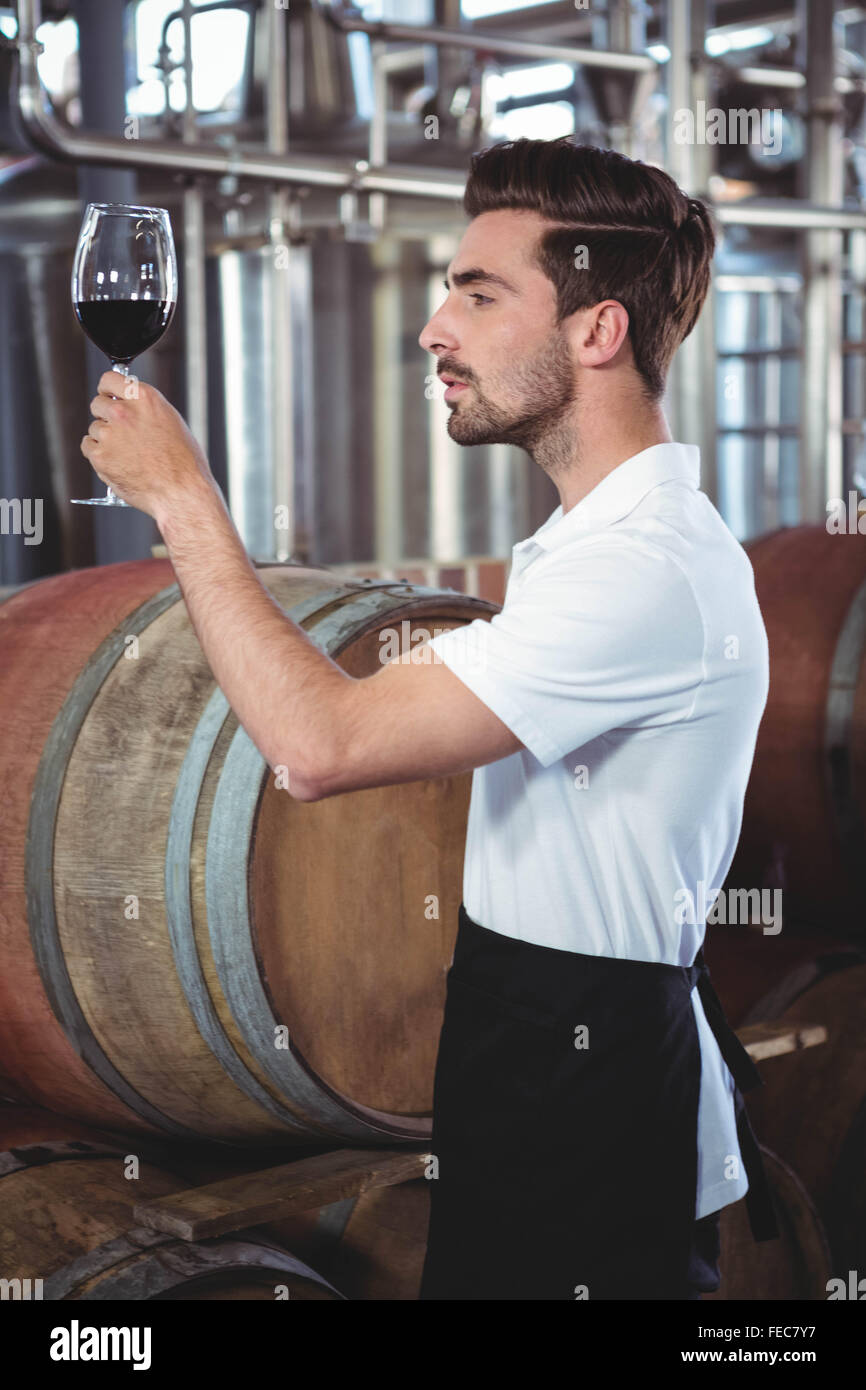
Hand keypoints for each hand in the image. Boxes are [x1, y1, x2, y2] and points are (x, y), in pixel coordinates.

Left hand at [81, 370, 214, 519]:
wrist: (181, 492)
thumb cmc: (184, 464)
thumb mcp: (171, 422)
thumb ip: (146, 410)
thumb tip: (130, 406)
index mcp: (145, 399)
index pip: (109, 380)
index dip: (108, 390)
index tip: (109, 397)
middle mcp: (124, 412)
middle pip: (97, 403)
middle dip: (106, 415)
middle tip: (120, 432)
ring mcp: (110, 434)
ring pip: (94, 428)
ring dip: (106, 439)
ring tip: (128, 455)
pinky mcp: (100, 456)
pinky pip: (88, 447)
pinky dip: (98, 455)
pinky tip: (118, 462)